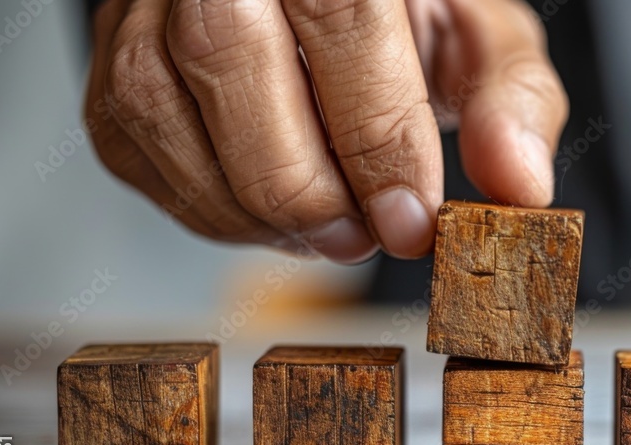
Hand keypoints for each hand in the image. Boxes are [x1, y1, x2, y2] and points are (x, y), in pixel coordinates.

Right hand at [86, 0, 568, 262]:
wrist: (316, 8)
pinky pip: (137, 151)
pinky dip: (208, 208)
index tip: (412, 221)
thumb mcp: (482, 41)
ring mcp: (147, 6)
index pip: (341, 16)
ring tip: (325, 226)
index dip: (376, 135)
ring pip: (165, 112)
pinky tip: (267, 209)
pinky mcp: (112, 67)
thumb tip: (518, 184)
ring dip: (255, 208)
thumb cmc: (403, 21)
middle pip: (231, 57)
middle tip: (363, 236)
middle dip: (306, 184)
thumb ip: (513, 103)